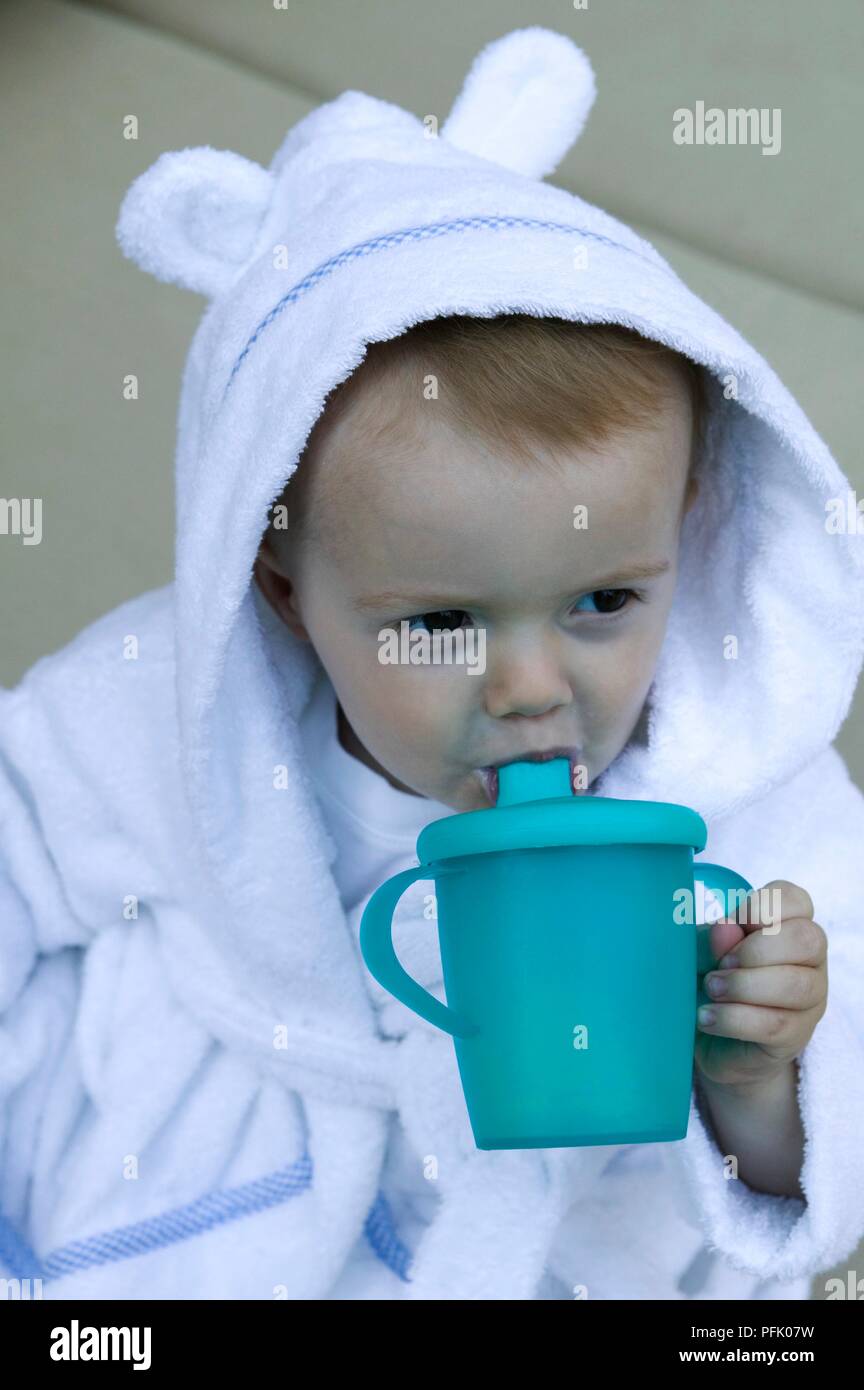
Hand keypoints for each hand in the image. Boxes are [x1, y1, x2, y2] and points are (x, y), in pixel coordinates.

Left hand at [694, 879, 826, 1092]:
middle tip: (721, 964)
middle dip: (756, 950)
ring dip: (742, 985)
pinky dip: (733, 1019)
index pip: (797, 900)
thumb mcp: (703, 952)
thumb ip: (712, 938)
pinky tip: (707, 1017)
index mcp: (790, 925)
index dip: (762, 906)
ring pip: (796, 985)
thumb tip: (725, 928)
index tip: (731, 924)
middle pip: (807, 939)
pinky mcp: (797, 1036)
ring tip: (711, 989)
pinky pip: (774, 1024)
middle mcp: (811, 960)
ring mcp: (810, 1000)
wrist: (712, 1041)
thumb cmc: (714, 981)